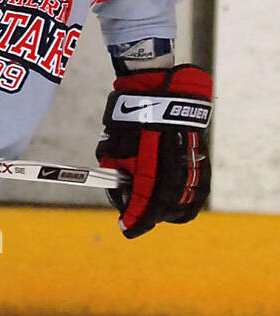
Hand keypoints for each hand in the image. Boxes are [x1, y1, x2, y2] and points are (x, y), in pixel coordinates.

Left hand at [95, 64, 212, 238]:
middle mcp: (172, 165)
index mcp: (149, 163)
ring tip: (158, 214)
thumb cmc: (130, 115)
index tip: (125, 228)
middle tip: (136, 218)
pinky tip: (179, 204)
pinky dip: (190, 199)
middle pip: (165, 205)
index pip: (144, 202)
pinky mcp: (200, 154)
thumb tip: (119, 191)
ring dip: (171, 211)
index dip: (134, 219)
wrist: (159, 87)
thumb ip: (115, 169)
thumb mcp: (114, 143)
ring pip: (186, 199)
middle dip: (150, 215)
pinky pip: (199, 186)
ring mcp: (189, 160)